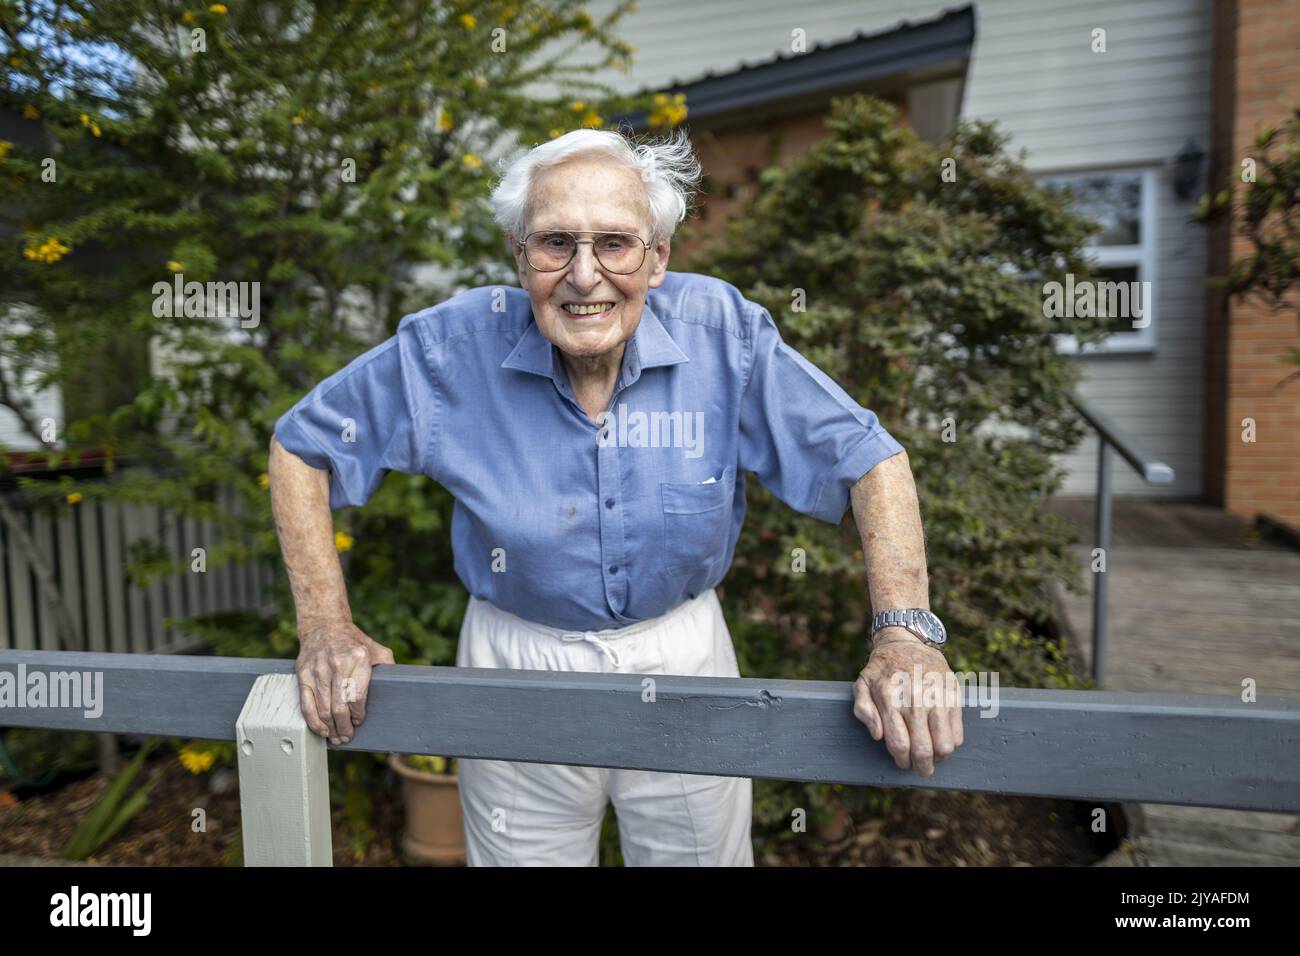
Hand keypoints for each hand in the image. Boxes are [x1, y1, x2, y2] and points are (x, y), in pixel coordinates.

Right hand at [295, 619, 393, 744]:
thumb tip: (401, 687)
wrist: (324, 625)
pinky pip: (307, 704)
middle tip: (348, 737)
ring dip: (331, 728)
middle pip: (340, 706)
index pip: (357, 696)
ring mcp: (318, 670)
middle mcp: (338, 664)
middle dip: (344, 727)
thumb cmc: (353, 642)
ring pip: (324, 708)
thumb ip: (387, 667)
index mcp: (359, 658)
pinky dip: (314, 721)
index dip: (358, 714)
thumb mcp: (376, 649)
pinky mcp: (303, 674)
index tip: (359, 721)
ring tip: (336, 737)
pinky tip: (322, 730)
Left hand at [852, 629, 963, 776]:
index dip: (902, 761)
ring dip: (939, 758)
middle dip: (922, 767)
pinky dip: (952, 743)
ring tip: (933, 757)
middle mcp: (915, 699)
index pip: (900, 745)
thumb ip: (863, 711)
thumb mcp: (862, 685)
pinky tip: (942, 740)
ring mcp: (936, 697)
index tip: (903, 763)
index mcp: (890, 699)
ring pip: (945, 745)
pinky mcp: (953, 694)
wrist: (907, 642)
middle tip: (921, 769)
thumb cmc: (881, 670)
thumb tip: (878, 736)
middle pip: (923, 750)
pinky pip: (958, 732)